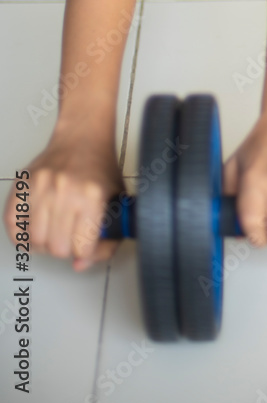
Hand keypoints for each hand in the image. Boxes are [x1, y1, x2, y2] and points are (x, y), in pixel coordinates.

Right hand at [3, 129, 124, 271]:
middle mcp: (65, 191)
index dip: (85, 252)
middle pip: (56, 248)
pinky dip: (22, 233)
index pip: (82, 248)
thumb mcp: (117, 202)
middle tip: (69, 237)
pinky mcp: (23, 185)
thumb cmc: (100, 169)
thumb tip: (81, 264)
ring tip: (53, 231)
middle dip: (65, 249)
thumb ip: (107, 238)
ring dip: (43, 243)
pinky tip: (35, 227)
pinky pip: (12, 225)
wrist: (82, 138)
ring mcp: (40, 187)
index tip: (85, 245)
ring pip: (34, 241)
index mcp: (92, 196)